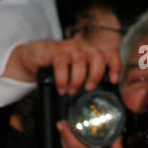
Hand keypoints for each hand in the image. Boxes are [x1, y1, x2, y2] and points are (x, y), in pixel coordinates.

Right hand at [2, 38, 120, 94]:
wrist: (33, 58)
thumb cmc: (58, 69)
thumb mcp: (75, 75)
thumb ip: (87, 81)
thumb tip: (98, 100)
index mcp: (90, 55)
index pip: (109, 55)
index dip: (115, 66)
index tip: (113, 80)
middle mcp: (82, 48)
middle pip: (98, 57)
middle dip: (95, 76)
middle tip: (88, 89)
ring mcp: (69, 47)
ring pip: (80, 61)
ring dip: (77, 80)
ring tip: (71, 92)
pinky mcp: (54, 50)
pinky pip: (62, 64)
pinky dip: (62, 80)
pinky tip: (61, 88)